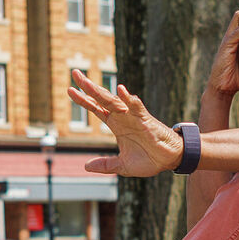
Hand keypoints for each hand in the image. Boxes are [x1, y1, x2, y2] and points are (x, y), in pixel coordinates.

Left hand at [68, 70, 182, 177]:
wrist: (169, 160)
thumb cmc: (149, 159)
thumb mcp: (122, 166)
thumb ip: (105, 165)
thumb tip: (86, 166)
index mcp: (116, 125)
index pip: (96, 108)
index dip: (83, 100)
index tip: (69, 90)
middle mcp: (123, 117)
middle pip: (102, 99)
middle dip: (88, 87)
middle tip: (75, 73)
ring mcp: (133, 117)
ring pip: (115, 101)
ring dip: (101, 92)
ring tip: (87, 83)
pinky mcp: (146, 120)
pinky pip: (137, 107)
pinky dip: (130, 99)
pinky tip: (122, 90)